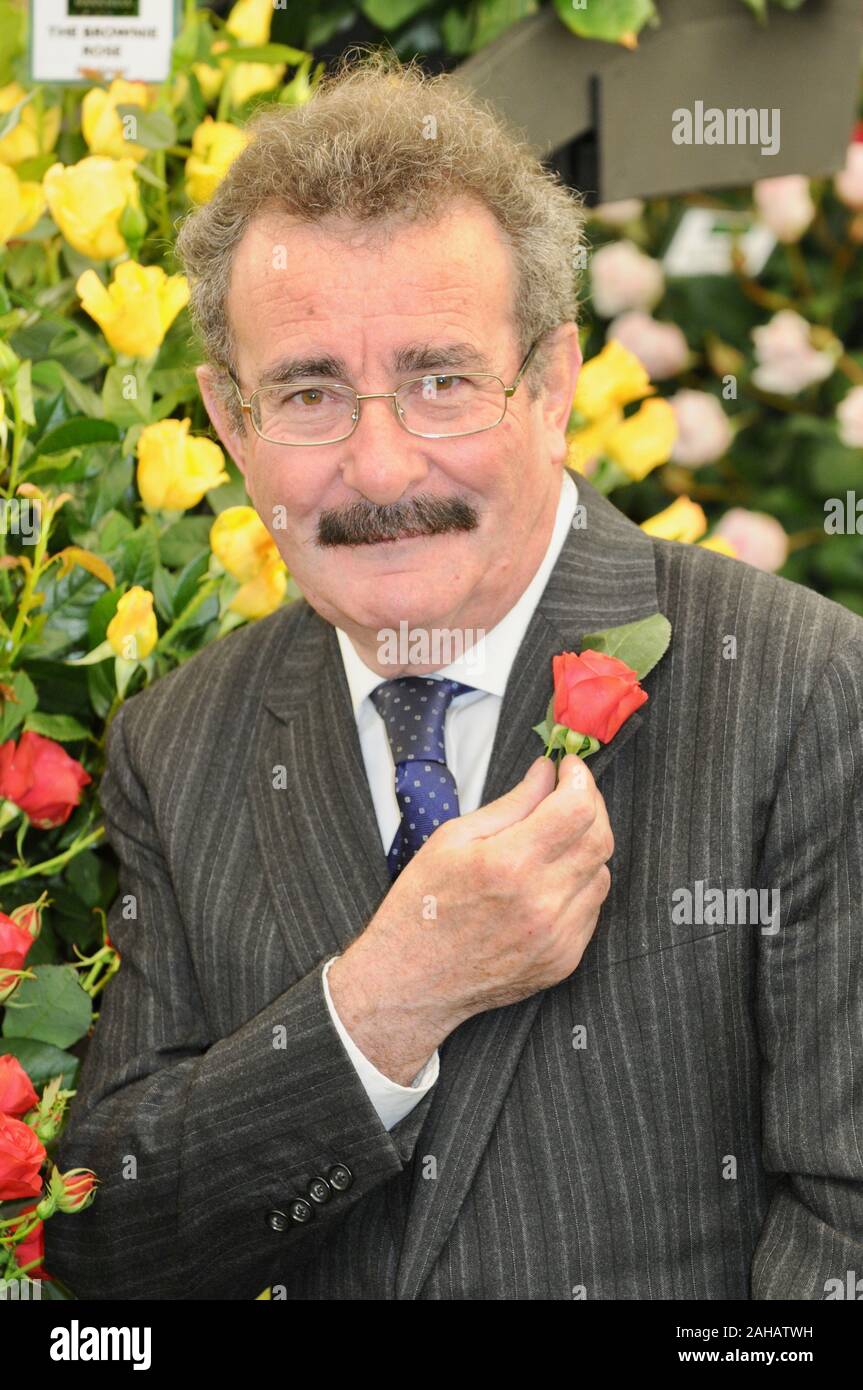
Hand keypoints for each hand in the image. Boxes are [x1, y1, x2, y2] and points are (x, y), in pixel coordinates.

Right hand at [328, 754, 612, 1082]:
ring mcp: (557, 936)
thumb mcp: (452, 839)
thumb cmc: (422, 906)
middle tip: (569, 794)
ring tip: (552, 842)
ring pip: (601, 873)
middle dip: (590, 805)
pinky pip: (591, 908)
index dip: (580, 779)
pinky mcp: (564, 959)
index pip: (576, 808)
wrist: (411, 981)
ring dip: (586, 847)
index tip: (569, 767)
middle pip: (599, 837)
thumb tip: (547, 773)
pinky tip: (547, 882)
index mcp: (509, 864)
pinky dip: (578, 886)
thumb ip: (510, 804)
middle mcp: (541, 902)